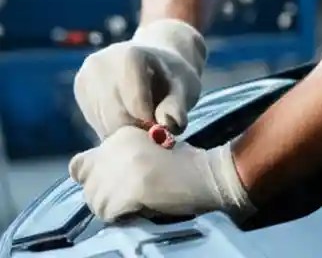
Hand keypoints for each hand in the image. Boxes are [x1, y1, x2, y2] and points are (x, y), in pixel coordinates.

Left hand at [69, 127, 252, 221]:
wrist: (212, 174)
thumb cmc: (184, 165)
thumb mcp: (147, 150)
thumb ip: (117, 159)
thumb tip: (80, 173)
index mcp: (119, 135)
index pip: (79, 165)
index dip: (95, 179)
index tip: (119, 182)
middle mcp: (115, 147)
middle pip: (87, 187)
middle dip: (106, 197)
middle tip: (134, 196)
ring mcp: (121, 168)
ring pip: (96, 203)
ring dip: (115, 209)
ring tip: (140, 201)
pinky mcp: (129, 188)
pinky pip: (110, 214)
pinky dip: (125, 216)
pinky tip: (145, 206)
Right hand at [73, 18, 206, 139]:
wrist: (154, 60)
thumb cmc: (173, 75)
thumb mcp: (185, 87)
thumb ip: (177, 105)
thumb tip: (171, 124)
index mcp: (130, 57)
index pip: (136, 108)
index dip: (153, 125)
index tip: (166, 127)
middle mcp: (101, 63)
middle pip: (116, 118)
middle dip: (138, 130)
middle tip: (156, 130)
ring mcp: (86, 75)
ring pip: (104, 125)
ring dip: (126, 132)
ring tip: (145, 119)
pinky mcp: (79, 88)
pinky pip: (96, 123)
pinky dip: (114, 128)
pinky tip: (130, 116)